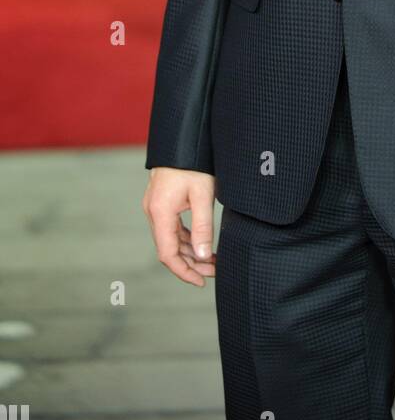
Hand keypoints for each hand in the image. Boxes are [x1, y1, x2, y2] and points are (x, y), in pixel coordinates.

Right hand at [143, 167, 216, 285]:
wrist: (183, 137)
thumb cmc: (193, 163)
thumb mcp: (203, 195)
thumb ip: (203, 227)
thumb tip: (204, 256)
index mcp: (160, 212)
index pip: (168, 254)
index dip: (184, 272)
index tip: (201, 282)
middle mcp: (153, 212)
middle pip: (169, 249)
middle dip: (192, 263)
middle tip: (215, 271)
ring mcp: (155, 206)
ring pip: (171, 239)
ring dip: (190, 251)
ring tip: (212, 260)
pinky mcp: (161, 202)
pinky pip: (172, 228)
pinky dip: (186, 238)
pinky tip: (201, 243)